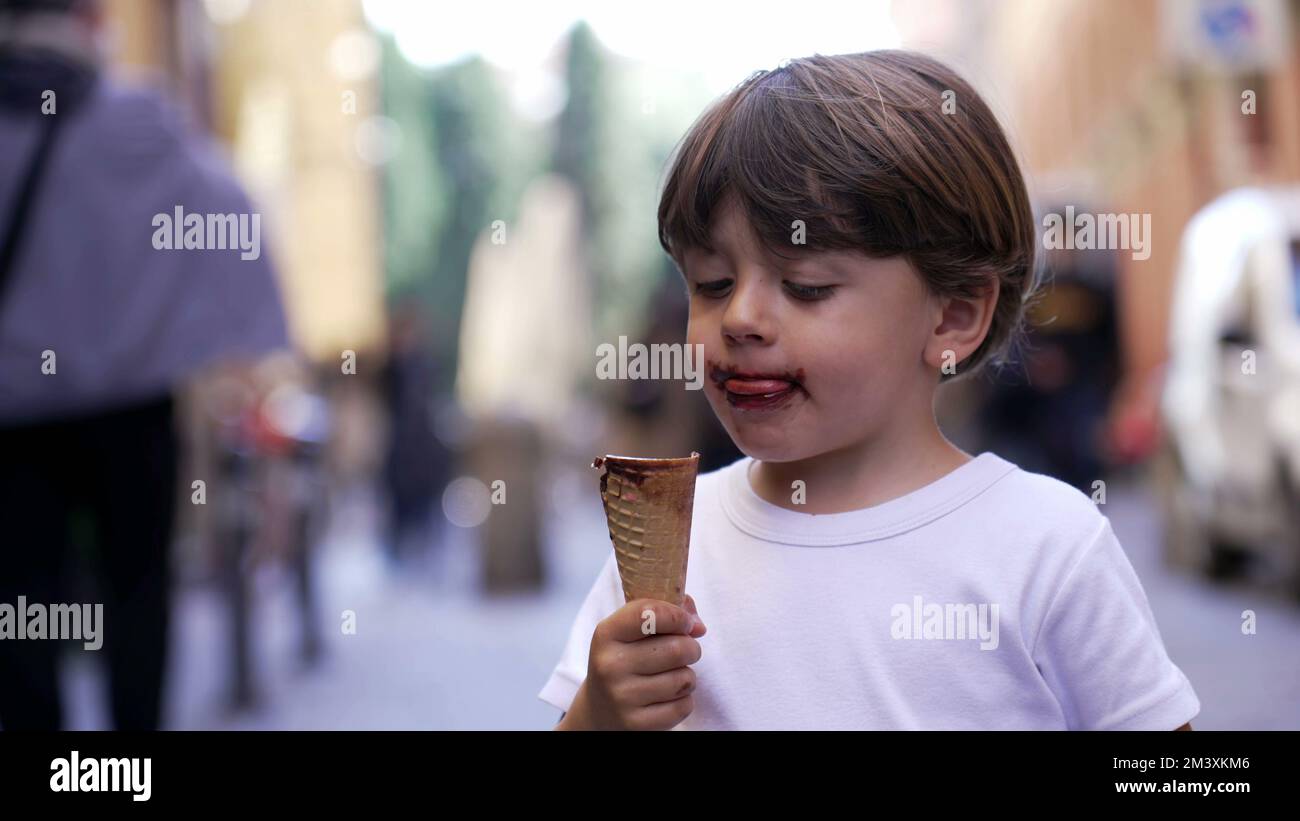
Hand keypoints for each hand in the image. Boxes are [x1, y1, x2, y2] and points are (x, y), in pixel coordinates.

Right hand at [559, 595, 705, 730]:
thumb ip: (665, 612)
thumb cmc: (624, 659)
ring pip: (685, 678)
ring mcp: (622, 697)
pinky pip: (684, 706)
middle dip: (691, 647)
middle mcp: (610, 665)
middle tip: (684, 651)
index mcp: (607, 634)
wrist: (599, 709)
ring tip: (671, 676)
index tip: (686, 623)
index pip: (649, 614)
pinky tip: (666, 697)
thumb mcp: (631, 630)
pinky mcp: (637, 724)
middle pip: (677, 648)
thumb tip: (698, 626)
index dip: (678, 616)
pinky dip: (684, 700)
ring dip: (687, 676)